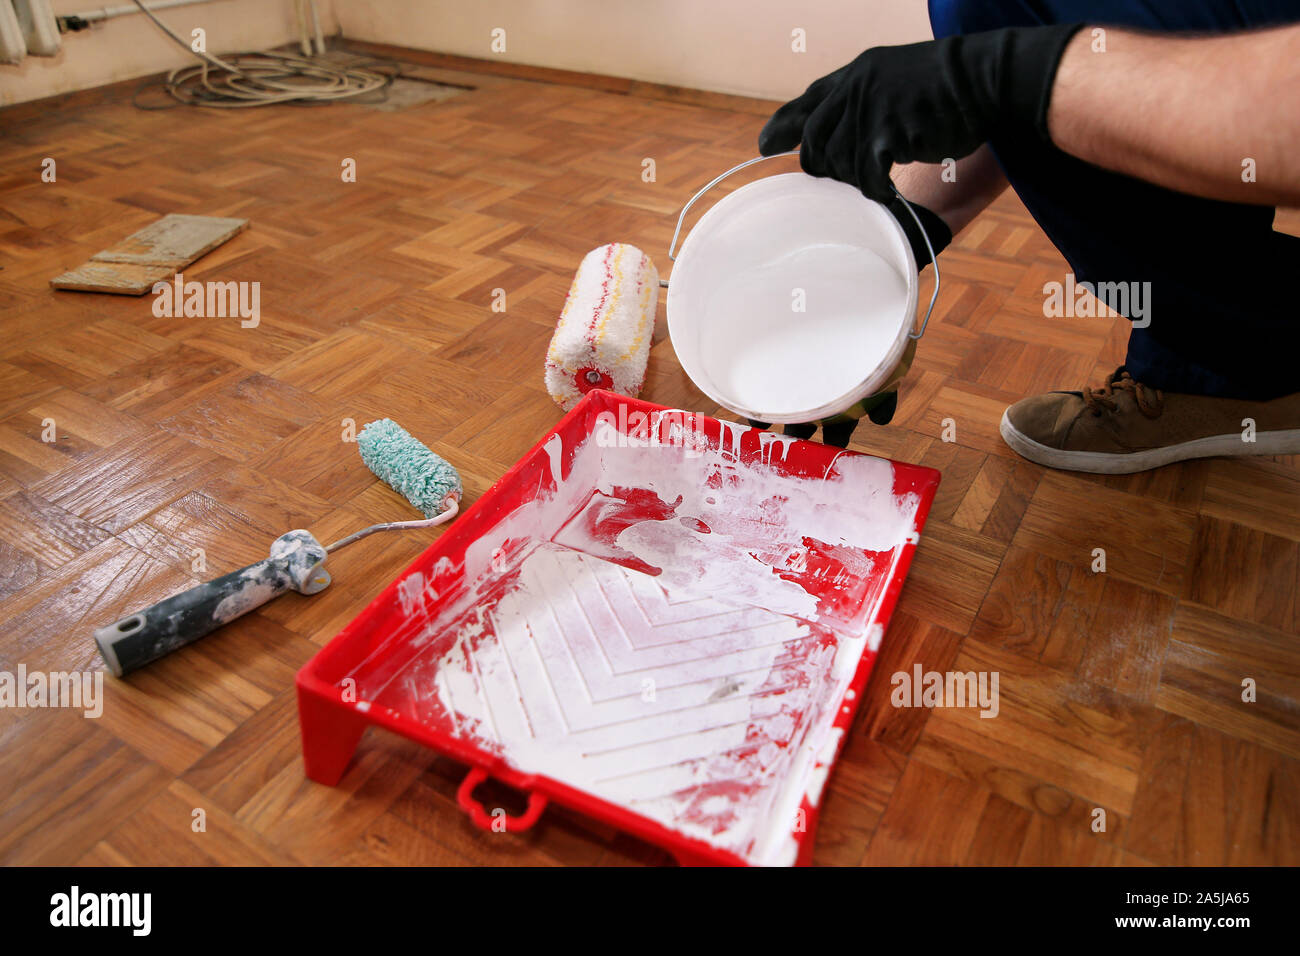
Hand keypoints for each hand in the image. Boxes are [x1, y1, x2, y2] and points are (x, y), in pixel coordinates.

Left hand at [759, 24, 1083, 202]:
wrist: (984, 79)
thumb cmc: (945, 90)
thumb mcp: (895, 83)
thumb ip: (864, 103)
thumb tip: (838, 142)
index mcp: (855, 75)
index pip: (808, 102)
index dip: (783, 125)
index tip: (764, 145)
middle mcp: (855, 88)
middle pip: (815, 141)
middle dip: (822, 167)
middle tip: (841, 180)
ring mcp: (869, 108)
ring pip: (840, 163)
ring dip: (857, 179)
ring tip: (878, 178)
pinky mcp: (888, 132)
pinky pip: (867, 176)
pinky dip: (875, 189)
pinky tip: (887, 189)